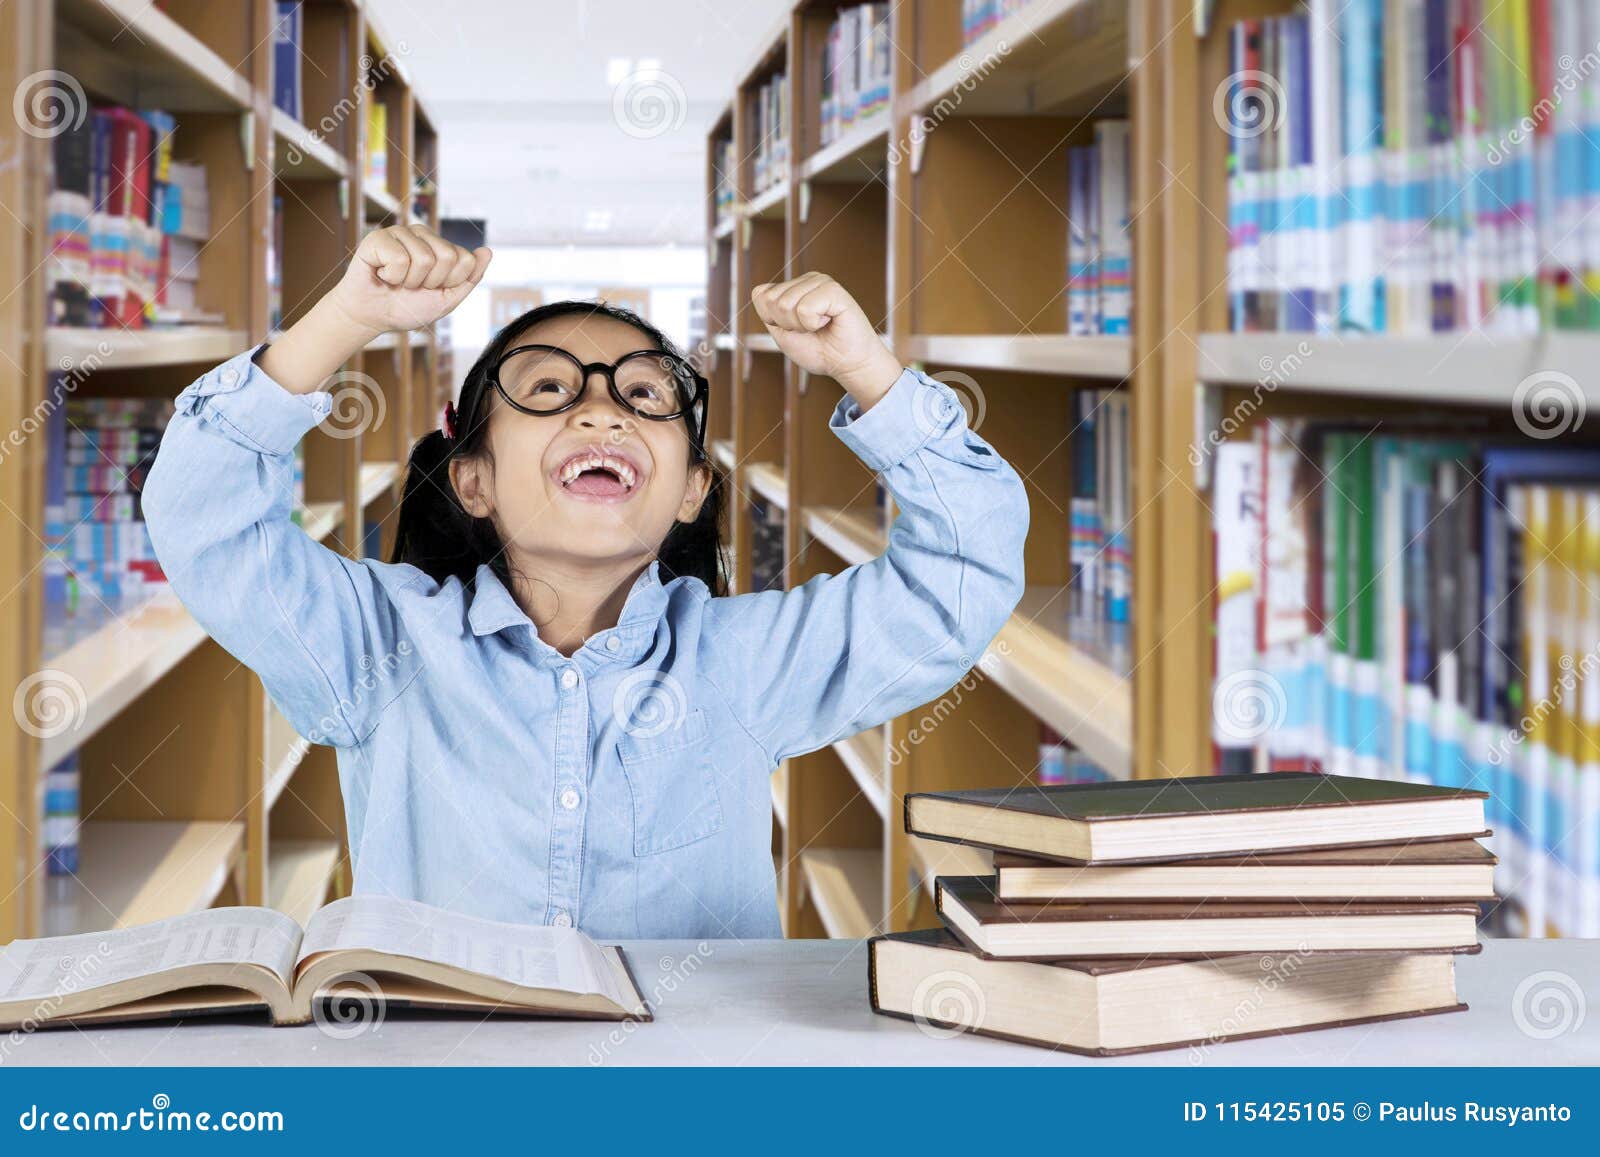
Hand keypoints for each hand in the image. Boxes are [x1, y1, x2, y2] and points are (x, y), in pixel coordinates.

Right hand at [327, 223, 491, 336]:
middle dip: (431, 282)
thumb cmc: (407, 307)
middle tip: (412, 286)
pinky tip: (382, 274)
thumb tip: (487, 251)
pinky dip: (391, 277)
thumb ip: (469, 277)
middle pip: (447, 256)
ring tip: (396, 281)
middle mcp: (422, 234)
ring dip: (409, 281)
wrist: (372, 317)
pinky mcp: (379, 237)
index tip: (431, 289)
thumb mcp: (446, 299)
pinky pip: (399, 258)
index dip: (449, 282)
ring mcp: (401, 232)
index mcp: (441, 246)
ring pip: (424, 258)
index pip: (465, 259)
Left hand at [751, 273, 900, 401]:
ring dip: (801, 326)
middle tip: (809, 330)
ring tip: (820, 326)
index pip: (760, 294)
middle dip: (786, 324)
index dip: (772, 319)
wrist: (846, 365)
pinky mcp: (834, 290)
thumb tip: (760, 291)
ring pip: (786, 304)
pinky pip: (805, 308)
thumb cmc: (819, 350)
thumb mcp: (782, 333)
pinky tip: (829, 321)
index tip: (794, 329)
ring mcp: (821, 282)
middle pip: (772, 300)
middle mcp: (807, 279)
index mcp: (794, 286)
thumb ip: (767, 311)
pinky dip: (813, 324)